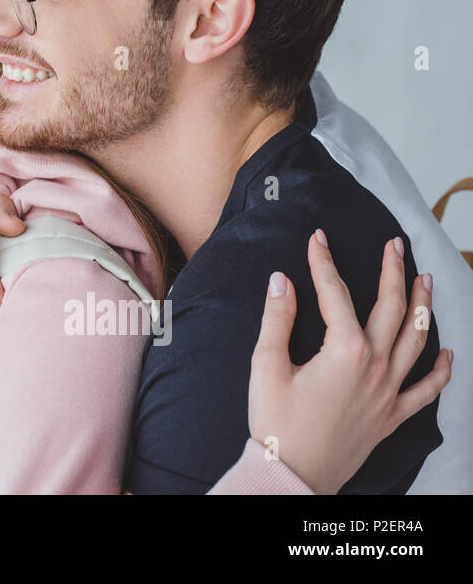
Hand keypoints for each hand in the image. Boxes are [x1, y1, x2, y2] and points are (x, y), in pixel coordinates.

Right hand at [248, 230, 452, 494]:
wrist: (292, 474)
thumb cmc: (276, 423)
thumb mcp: (266, 366)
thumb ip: (277, 319)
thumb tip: (281, 281)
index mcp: (344, 351)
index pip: (336, 294)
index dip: (324, 263)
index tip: (319, 239)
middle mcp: (375, 367)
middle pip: (392, 308)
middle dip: (393, 271)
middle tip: (395, 245)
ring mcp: (388, 392)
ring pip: (416, 340)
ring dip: (423, 307)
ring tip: (426, 280)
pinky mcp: (391, 415)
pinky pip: (426, 390)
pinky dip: (441, 371)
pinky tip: (448, 354)